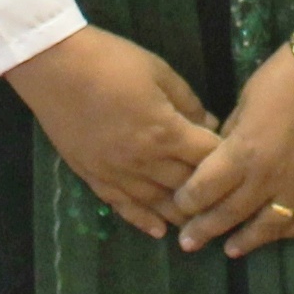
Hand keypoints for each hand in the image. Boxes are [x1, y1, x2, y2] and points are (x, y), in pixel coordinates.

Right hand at [8, 25, 220, 238]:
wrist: (55, 67)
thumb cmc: (111, 61)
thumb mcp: (159, 72)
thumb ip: (188, 103)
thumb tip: (211, 125)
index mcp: (165, 132)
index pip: (207, 157)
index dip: (226, 161)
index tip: (239, 162)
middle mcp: (144, 161)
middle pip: (186, 186)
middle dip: (209, 194)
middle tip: (227, 201)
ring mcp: (117, 173)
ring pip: (158, 204)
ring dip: (181, 215)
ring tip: (201, 224)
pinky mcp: (93, 176)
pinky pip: (122, 206)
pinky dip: (142, 220)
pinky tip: (158, 231)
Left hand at [170, 1, 293, 259]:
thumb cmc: (284, 78)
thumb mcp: (245, 102)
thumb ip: (231, 136)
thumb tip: (221, 157)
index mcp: (242, 153)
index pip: (203, 190)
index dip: (186, 202)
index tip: (178, 207)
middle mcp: (267, 178)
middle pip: (228, 214)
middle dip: (204, 229)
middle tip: (188, 243)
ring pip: (266, 227)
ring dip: (245, 241)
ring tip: (230, 249)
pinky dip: (285, 232)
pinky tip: (273, 234)